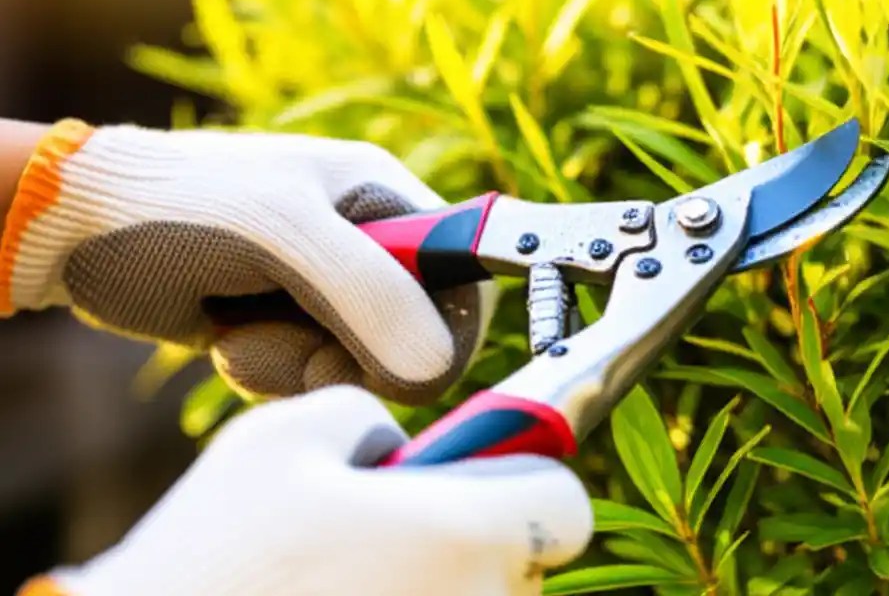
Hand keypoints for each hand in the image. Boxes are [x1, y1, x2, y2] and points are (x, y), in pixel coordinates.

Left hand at [0, 119, 494, 403]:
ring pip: (366, 368)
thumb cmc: (177, 208)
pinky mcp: (292, 327)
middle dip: (354, 356)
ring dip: (300, 367)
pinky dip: (274, 373)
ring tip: (244, 328)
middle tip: (298, 343)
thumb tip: (438, 368)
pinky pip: (318, 378)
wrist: (76, 232)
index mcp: (385, 197)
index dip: (445, 331)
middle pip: (417, 338)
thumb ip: (367, 294)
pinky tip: (231, 339)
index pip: (467, 279)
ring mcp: (330, 290)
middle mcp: (369, 244)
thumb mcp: (279, 234)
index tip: (398, 360)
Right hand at [35, 386, 592, 595]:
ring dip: (440, 582)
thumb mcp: (281, 438)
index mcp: (464, 533)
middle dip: (473, 536)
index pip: (566, 503)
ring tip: (350, 577)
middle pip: (525, 561)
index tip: (476, 482)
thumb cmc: (216, 556)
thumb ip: (370, 414)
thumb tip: (402, 444)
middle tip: (385, 533)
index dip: (524, 480)